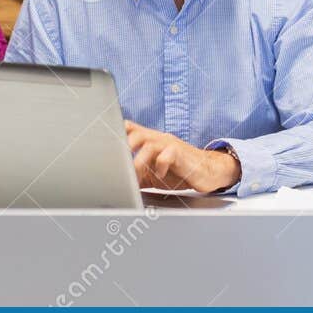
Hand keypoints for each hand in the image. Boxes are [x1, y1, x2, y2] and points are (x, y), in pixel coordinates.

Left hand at [125, 121, 240, 192]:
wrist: (207, 171)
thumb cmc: (179, 171)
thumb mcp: (153, 173)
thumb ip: (137, 174)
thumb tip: (117, 184)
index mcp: (150, 141)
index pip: (130, 128)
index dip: (116, 131)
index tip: (104, 143)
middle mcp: (159, 139)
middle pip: (136, 134)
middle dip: (124, 148)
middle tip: (116, 164)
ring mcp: (170, 145)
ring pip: (150, 145)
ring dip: (139, 161)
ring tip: (134, 175)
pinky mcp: (181, 154)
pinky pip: (168, 155)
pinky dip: (160, 166)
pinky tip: (160, 175)